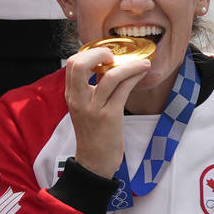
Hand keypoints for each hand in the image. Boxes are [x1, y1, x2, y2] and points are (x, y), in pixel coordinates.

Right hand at [63, 44, 148, 179]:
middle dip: (99, 53)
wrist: (94, 160)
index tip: (104, 55)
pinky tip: (142, 72)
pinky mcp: (110, 116)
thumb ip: (91, 89)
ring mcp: (93, 108)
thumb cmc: (93, 133)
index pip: (71, 63)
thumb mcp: (84, 108)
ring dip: (129, 65)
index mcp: (71, 95)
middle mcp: (78, 99)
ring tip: (141, 62)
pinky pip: (123, 89)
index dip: (89, 53)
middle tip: (114, 55)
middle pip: (80, 64)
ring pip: (110, 76)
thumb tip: (108, 68)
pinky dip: (134, 76)